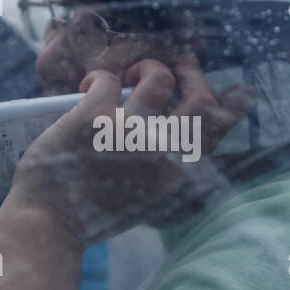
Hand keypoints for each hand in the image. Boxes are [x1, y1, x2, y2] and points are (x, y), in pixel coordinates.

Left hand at [10, 54, 253, 244]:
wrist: (50, 224)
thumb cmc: (96, 211)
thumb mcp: (148, 194)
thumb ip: (169, 164)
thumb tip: (181, 127)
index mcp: (178, 173)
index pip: (219, 129)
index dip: (235, 104)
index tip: (239, 89)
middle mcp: (161, 153)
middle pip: (200, 97)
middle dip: (191, 70)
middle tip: (176, 65)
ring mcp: (129, 134)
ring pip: (158, 77)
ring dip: (146, 67)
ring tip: (129, 75)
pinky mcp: (94, 119)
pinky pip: (107, 78)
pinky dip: (98, 76)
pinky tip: (87, 87)